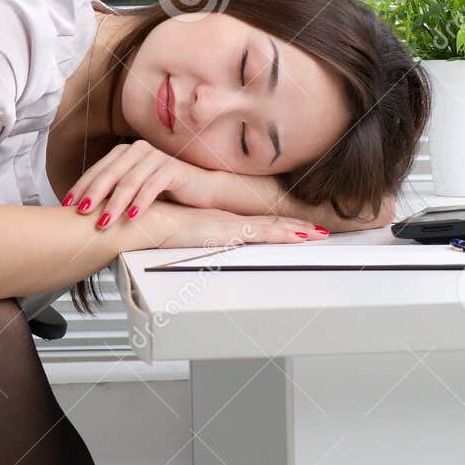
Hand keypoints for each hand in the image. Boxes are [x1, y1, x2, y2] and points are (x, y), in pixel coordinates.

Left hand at [64, 139, 250, 227]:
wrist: (202, 191)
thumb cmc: (166, 192)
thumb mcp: (134, 190)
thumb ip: (113, 192)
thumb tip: (83, 208)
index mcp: (125, 154)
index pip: (97, 170)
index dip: (81, 187)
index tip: (67, 204)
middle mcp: (138, 151)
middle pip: (110, 174)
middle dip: (93, 194)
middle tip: (81, 212)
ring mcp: (156, 158)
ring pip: (129, 181)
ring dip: (115, 203)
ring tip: (104, 221)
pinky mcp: (172, 169)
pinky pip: (153, 186)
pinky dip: (141, 202)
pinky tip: (132, 216)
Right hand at [134, 200, 328, 249]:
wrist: (146, 219)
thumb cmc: (155, 225)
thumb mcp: (178, 234)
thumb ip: (187, 238)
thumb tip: (189, 244)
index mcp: (220, 221)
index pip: (256, 223)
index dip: (277, 225)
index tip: (295, 227)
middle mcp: (229, 221)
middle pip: (269, 223)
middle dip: (294, 227)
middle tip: (317, 230)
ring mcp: (230, 225)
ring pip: (271, 227)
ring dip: (295, 231)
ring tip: (316, 234)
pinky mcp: (227, 231)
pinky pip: (262, 233)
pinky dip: (282, 235)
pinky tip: (297, 238)